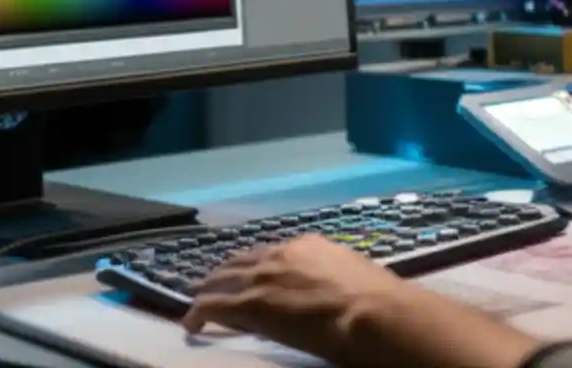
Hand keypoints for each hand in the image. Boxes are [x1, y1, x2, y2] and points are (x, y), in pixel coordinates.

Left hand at [184, 234, 541, 367]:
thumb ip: (340, 281)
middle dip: (225, 273)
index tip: (252, 275)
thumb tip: (348, 296)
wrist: (375, 313)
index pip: (272, 253)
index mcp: (310, 246)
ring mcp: (263, 277)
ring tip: (198, 302)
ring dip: (208, 291)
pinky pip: (214, 305)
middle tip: (213, 285)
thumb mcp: (358, 279)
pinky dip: (199, 313)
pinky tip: (192, 324)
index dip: (257, 265)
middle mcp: (282, 254)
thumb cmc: (379, 303)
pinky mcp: (251, 304)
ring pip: (220, 279)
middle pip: (240, 261)